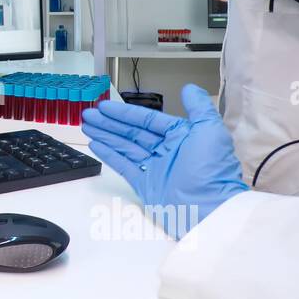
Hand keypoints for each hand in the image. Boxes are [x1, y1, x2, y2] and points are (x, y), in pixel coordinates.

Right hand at [81, 84, 248, 238]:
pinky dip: (109, 155)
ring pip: (125, 147)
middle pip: (132, 132)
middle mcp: (167, 151)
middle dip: (110, 122)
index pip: (148, 120)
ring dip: (106, 135)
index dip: (125, 113)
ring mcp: (155, 168)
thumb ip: (198, 107)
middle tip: (88, 114)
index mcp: (182, 136)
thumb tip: (189, 88)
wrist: (209, 210)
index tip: (106, 106)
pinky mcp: (146, 185)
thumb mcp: (210, 131)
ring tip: (87, 125)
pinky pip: (124, 166)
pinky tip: (96, 145)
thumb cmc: (211, 171)